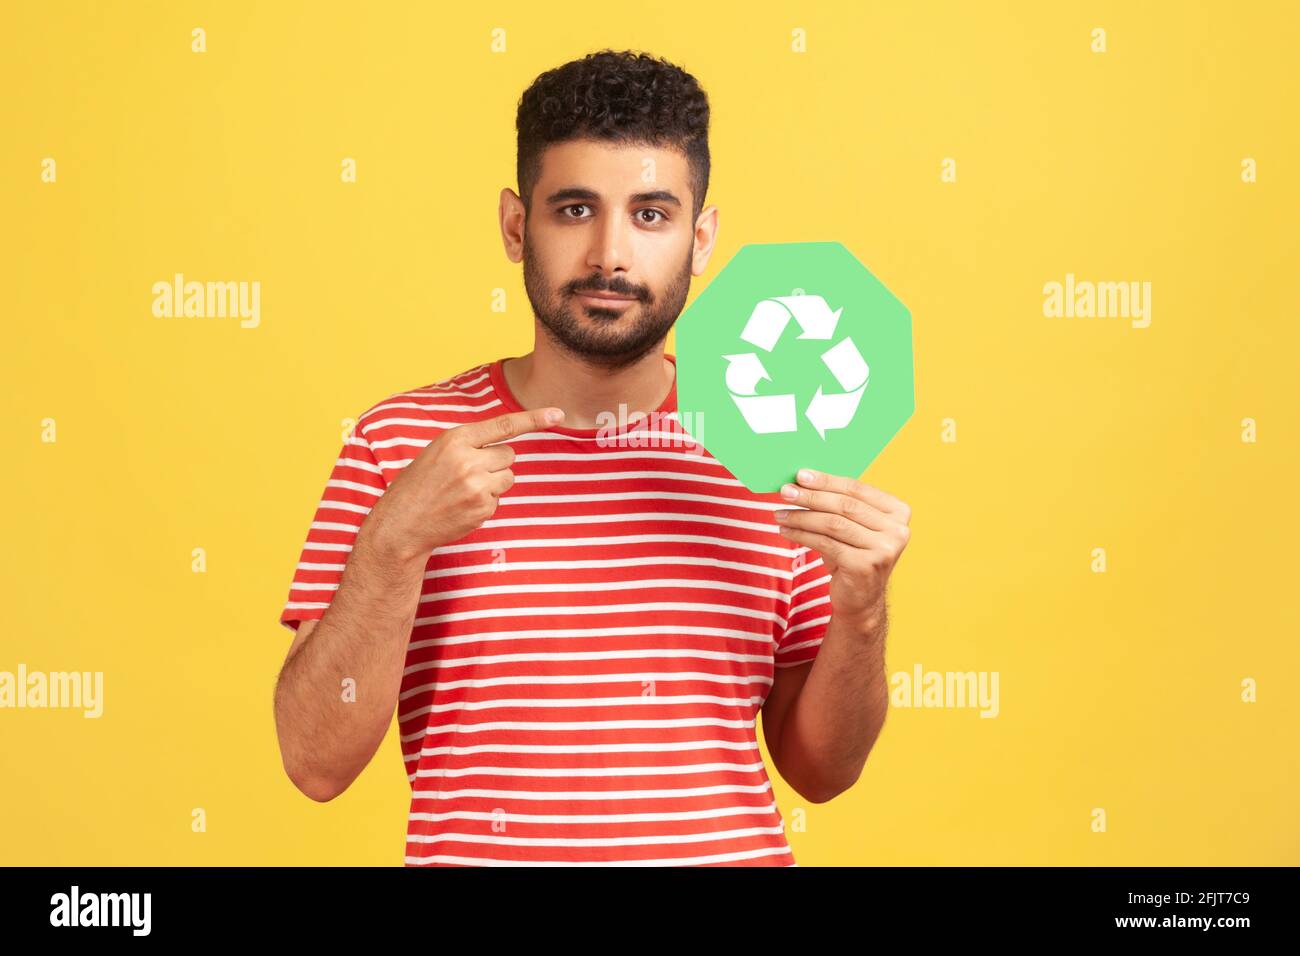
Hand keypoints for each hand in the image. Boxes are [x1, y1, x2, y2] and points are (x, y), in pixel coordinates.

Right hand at [362, 405, 564, 562]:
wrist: (401, 524)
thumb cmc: (418, 485)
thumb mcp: (436, 453)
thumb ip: (468, 444)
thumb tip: (506, 447)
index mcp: (454, 439)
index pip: (503, 425)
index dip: (533, 419)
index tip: (558, 414)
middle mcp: (468, 460)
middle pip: (510, 454)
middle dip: (495, 463)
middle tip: (467, 474)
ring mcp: (477, 486)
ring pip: (508, 477)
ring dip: (493, 483)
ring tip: (463, 491)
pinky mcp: (483, 508)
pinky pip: (499, 499)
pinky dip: (485, 503)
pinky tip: (462, 506)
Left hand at [773, 468, 911, 628]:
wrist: (860, 599)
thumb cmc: (852, 555)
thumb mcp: (850, 526)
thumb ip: (837, 503)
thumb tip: (801, 480)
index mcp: (898, 511)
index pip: (857, 489)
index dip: (826, 480)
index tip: (800, 475)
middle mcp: (898, 530)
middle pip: (845, 505)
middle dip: (811, 496)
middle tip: (785, 491)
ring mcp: (884, 549)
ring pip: (833, 524)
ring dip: (802, 516)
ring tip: (779, 513)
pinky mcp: (865, 566)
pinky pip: (826, 543)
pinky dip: (802, 535)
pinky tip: (786, 531)